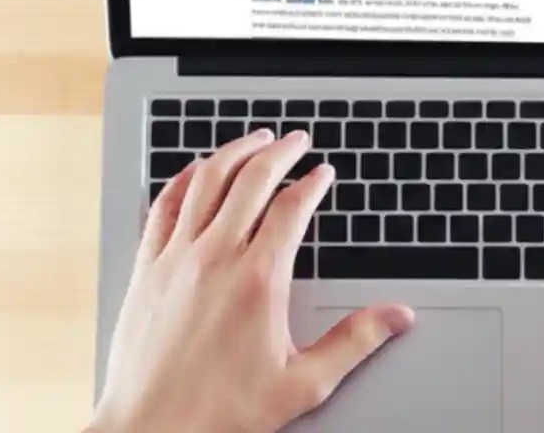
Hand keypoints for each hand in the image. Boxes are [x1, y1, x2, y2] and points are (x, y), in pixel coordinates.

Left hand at [87, 130, 414, 432]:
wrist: (151, 429)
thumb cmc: (221, 412)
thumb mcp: (303, 383)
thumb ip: (354, 342)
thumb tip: (397, 317)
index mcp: (258, 280)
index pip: (292, 207)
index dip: (313, 183)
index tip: (324, 173)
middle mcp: (215, 258)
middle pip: (251, 180)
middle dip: (280, 151)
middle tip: (297, 140)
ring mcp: (176, 259)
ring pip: (205, 182)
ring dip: (233, 153)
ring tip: (254, 140)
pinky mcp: (146, 268)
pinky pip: (163, 207)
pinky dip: (182, 180)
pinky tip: (194, 172)